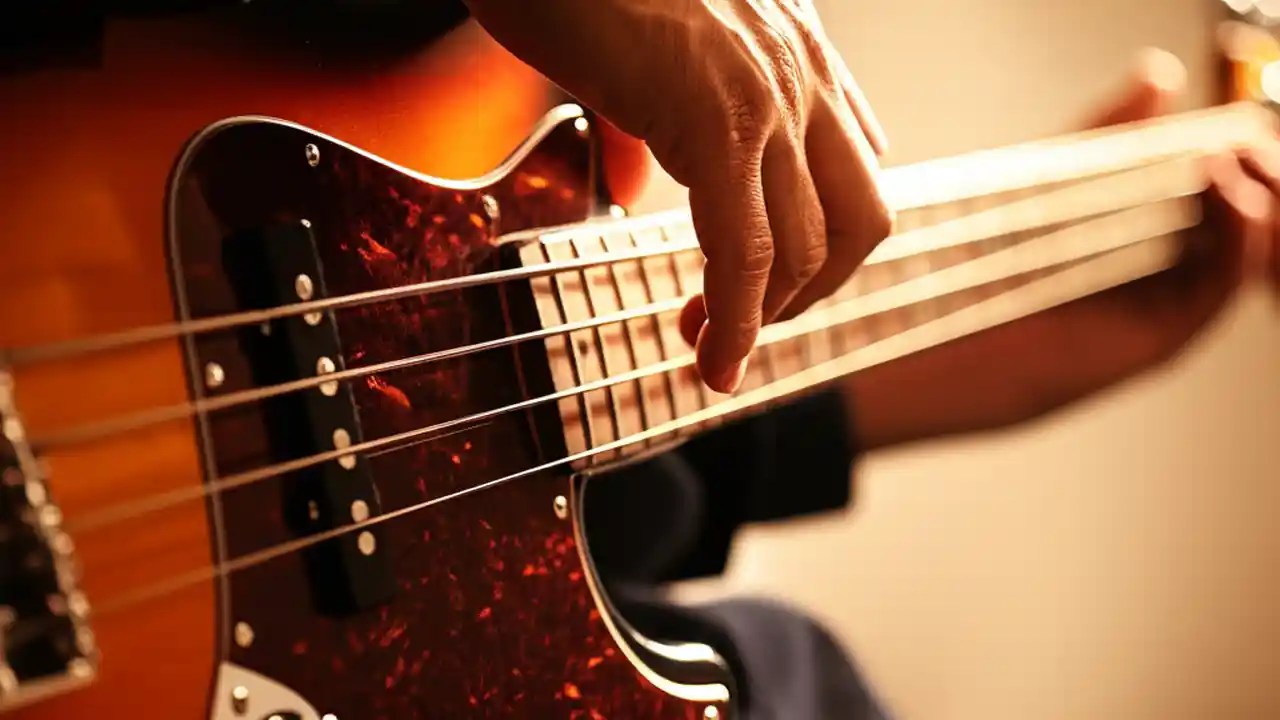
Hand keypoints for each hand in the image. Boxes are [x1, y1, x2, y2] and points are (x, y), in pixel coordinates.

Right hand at [465, 0, 893, 391]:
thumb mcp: (633, 46)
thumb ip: (651, 117)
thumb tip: (641, 181)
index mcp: (789, 46)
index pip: (853, 167)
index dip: (820, 247)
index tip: (766, 288)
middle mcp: (798, 68)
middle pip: (859, 221)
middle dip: (810, 295)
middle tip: (744, 326)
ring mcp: (769, 93)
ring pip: (807, 249)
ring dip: (763, 320)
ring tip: (707, 347)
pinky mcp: (718, 120)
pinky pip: (745, 252)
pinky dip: (732, 322)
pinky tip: (709, 358)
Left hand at [845, 48, 1279, 449]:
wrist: (919, 336)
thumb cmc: (967, 270)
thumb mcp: (1049, 187)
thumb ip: (1105, 136)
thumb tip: (1161, 78)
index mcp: (1126, 243)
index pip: (1208, 197)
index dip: (1232, 161)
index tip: (1232, 128)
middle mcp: (1145, 280)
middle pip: (1232, 231)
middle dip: (1253, 182)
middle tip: (1244, 141)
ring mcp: (1149, 313)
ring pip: (1233, 262)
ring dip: (1253, 210)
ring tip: (1233, 160)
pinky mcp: (1147, 343)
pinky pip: (1212, 297)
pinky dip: (1234, 248)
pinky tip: (1229, 201)